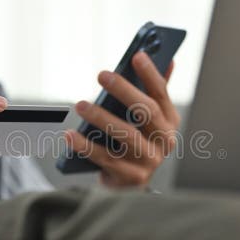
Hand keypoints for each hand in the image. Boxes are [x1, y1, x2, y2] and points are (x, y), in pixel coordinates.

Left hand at [65, 52, 179, 187]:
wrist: (127, 184)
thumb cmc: (135, 143)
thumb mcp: (147, 119)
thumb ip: (154, 91)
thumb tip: (168, 59)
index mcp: (170, 122)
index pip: (161, 93)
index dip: (151, 74)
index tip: (137, 55)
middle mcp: (164, 141)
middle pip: (146, 111)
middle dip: (124, 90)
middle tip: (102, 74)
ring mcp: (150, 161)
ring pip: (127, 135)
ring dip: (102, 117)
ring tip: (80, 105)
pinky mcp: (131, 177)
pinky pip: (105, 159)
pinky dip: (86, 146)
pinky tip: (70, 134)